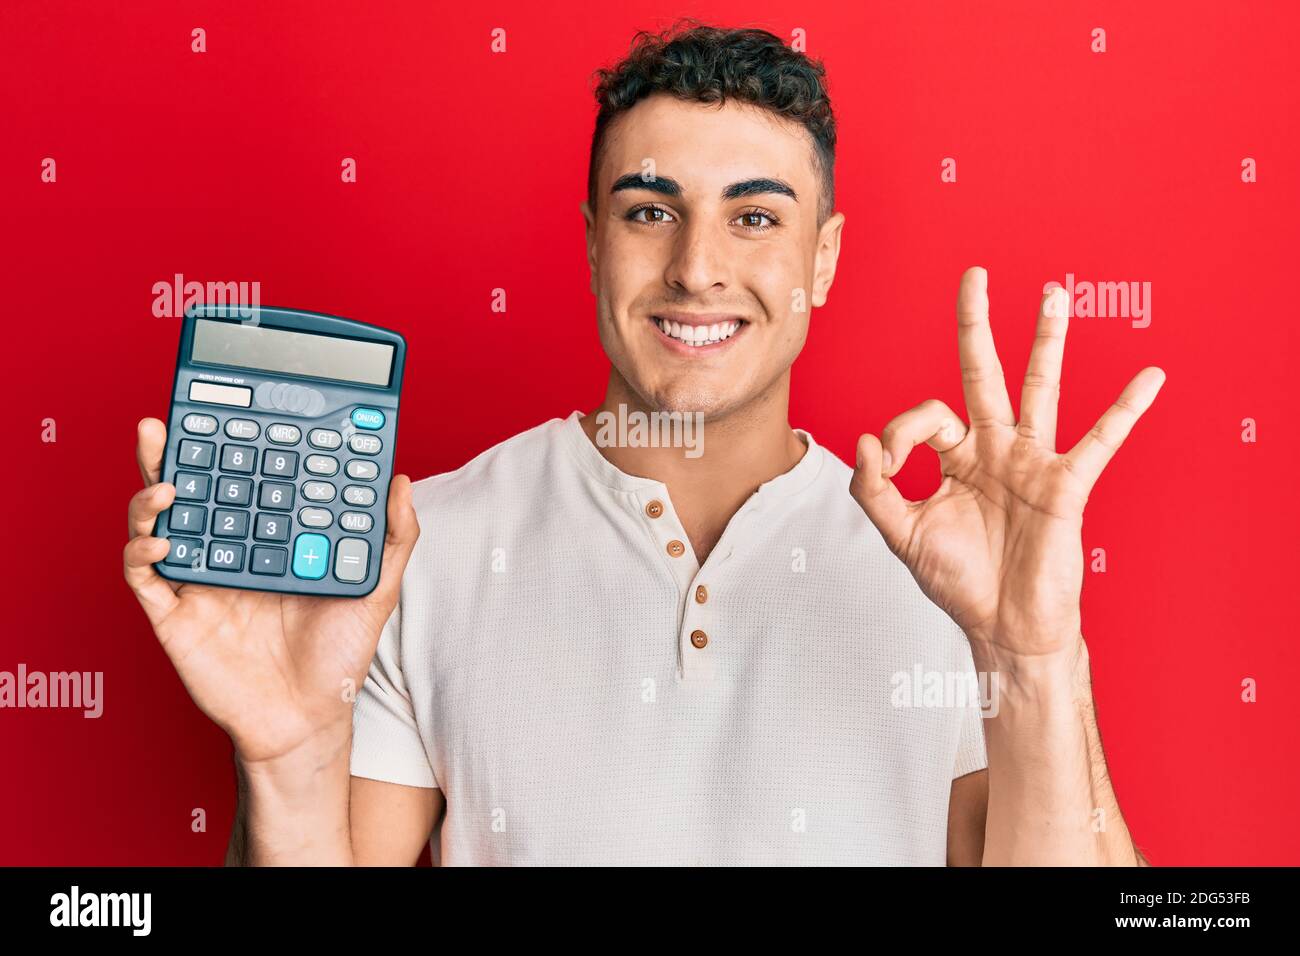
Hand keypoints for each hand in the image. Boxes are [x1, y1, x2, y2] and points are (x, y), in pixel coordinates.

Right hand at [123, 417, 420, 763]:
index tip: (234, 411)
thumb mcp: (376, 588)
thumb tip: (399, 478)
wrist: (308, 718)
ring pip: (158, 524)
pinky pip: (145, 577)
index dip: (232, 447)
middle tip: (167, 421)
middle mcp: (228, 552)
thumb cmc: (338, 655)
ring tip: (166, 478)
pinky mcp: (174, 616)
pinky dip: (144, 552)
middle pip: (191, 491)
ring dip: (151, 494)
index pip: (243, 481)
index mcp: (268, 538)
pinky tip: (165, 539)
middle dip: (171, 453)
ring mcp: (197, 581)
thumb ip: (391, 536)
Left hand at [849, 267, 1163, 661]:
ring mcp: (1032, 463)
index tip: (885, 464)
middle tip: (974, 275)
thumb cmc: (957, 581)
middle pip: (983, 374)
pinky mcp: (1064, 485)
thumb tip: (860, 440)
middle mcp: (995, 449)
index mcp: (957, 458)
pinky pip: (1098, 441)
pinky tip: (1150, 377)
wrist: (1003, 628)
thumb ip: (874, 490)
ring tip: (1054, 294)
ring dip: (1046, 342)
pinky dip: (1125, 410)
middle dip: (976, 325)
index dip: (898, 433)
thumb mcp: (901, 535)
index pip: (927, 417)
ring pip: (1039, 390)